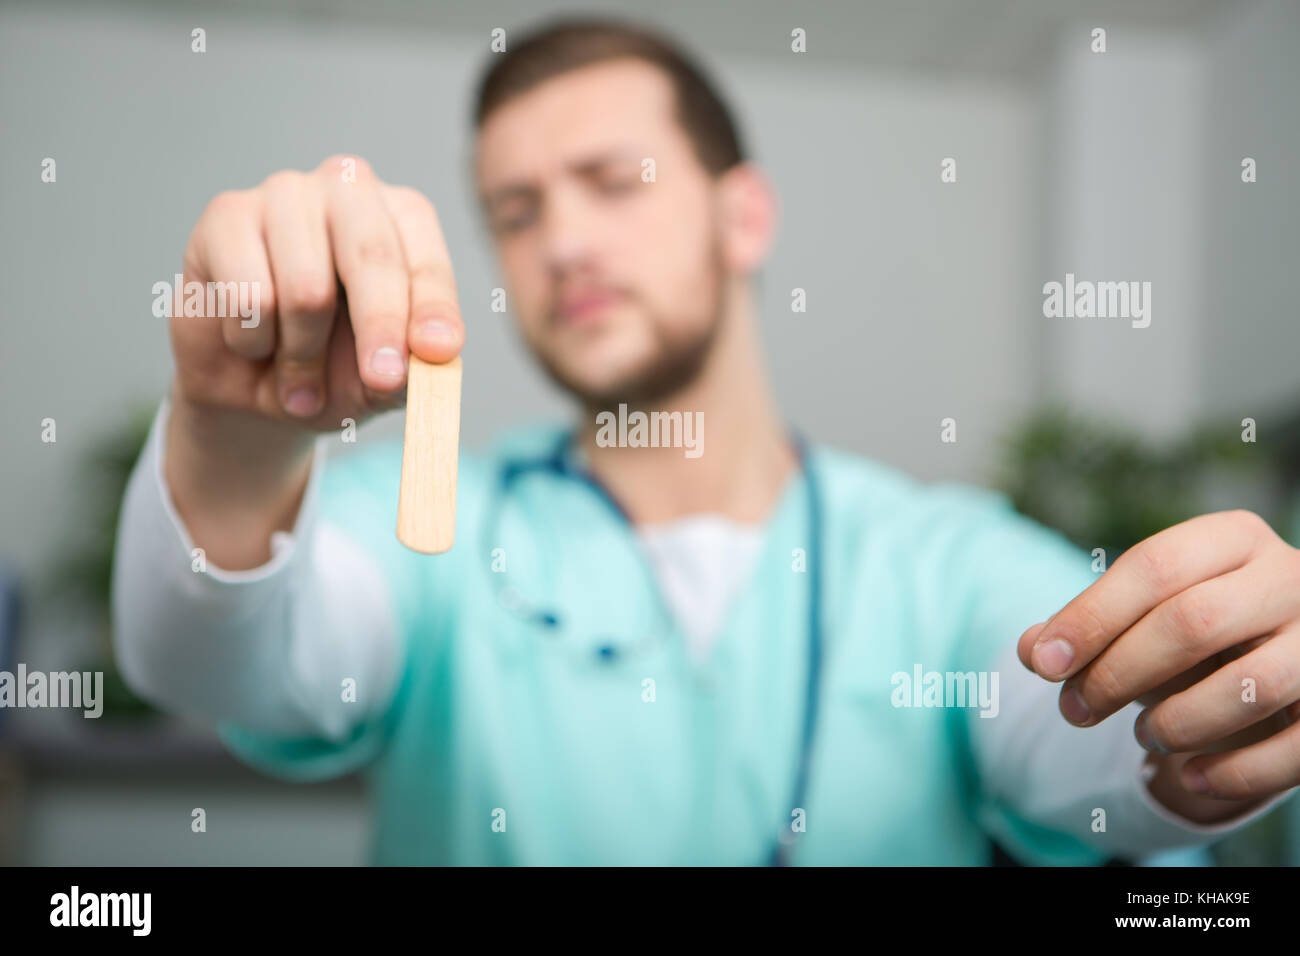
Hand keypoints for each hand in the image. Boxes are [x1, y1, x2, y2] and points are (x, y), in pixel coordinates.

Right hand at [171, 154, 463, 428]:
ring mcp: (285, 193)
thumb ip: (413, 367)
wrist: (254, 383)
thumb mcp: (384, 378)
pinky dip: (253, 340)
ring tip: (298, 374)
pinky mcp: (227, 214)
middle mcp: (347, 190)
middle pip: (371, 258)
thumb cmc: (334, 366)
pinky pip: (249, 295)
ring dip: (304, 353)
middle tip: (380, 380)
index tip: (437, 351)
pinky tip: (251, 340)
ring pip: (306, 288)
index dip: (433, 309)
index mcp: (403, 218)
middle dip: (379, 328)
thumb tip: (429, 355)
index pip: (426, 259)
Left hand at [1017, 510, 1299, 819]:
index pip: (1154, 567)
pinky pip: (1296, 747)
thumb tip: (1033, 651)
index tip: (1044, 664)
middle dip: (1120, 673)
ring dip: (1178, 722)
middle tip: (1074, 710)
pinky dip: (1236, 772)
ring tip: (1142, 736)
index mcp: (1232, 539)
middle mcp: (1289, 577)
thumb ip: (1083, 628)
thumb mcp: (1137, 616)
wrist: (1274, 656)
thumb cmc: (1191, 630)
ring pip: (1251, 685)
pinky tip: (1188, 778)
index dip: (1091, 618)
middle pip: (1195, 622)